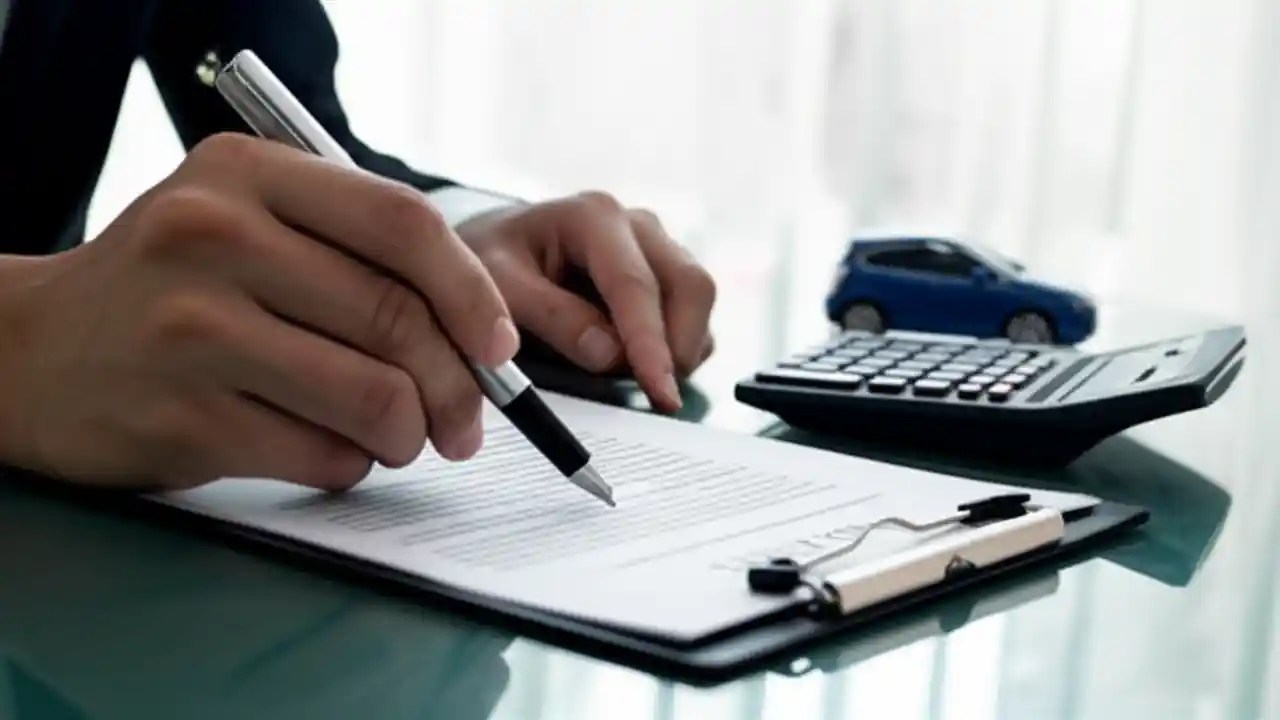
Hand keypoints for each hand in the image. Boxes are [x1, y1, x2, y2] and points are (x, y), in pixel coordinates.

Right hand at [0, 133, 516, 489]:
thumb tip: (480, 334)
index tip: (501, 345)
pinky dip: (351, 464)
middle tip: (469, 423)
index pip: (403, 223)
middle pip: (398, 318)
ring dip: (410, 434)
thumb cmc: (171, 286)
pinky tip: (332, 452)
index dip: (473, 291)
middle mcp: (214, 236)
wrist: (32, 351)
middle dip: (460, 387)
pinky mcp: (183, 417)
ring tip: (400, 438)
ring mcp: (192, 329)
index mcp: (248, 172)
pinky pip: (323, 455)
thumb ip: (351, 252)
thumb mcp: (247, 222)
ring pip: (373, 398)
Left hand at [459, 192, 716, 410]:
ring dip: (680, 349)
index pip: (635, 285)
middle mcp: (637, 226)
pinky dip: (678, 348)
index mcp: (594, 217)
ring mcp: (658, 248)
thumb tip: (609, 355)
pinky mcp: (666, 276)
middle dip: (679, 347)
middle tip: (657, 398)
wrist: (496, 248)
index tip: (661, 392)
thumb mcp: (500, 286)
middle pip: (690, 286)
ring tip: (637, 381)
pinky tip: (640, 366)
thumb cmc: (493, 262)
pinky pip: (693, 318)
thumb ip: (552, 317)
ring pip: (699, 302)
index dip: (652, 344)